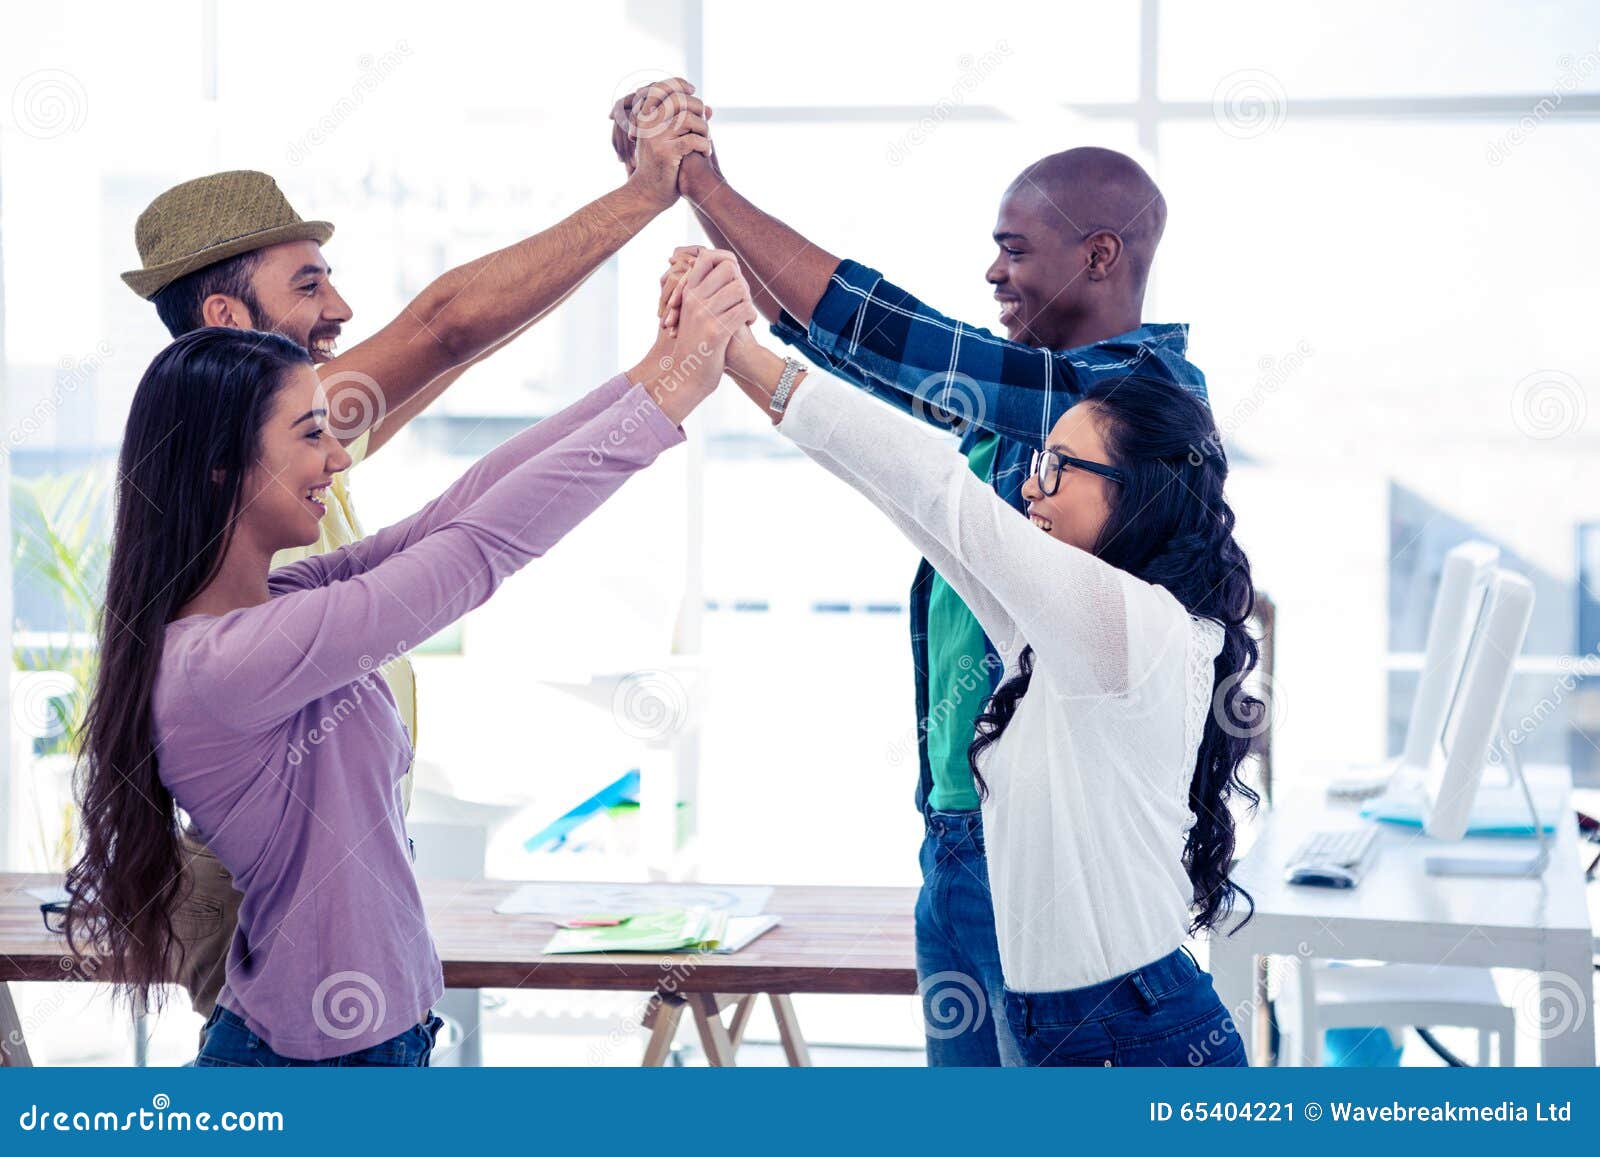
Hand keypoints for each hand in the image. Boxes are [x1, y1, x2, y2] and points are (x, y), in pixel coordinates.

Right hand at [612, 79, 712, 208]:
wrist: (650, 193)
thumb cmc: (663, 165)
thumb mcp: (671, 139)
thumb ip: (687, 121)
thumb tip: (710, 108)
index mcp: (643, 116)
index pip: (661, 87)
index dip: (679, 84)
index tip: (693, 90)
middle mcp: (646, 123)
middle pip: (678, 99)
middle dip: (697, 108)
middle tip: (704, 124)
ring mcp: (654, 137)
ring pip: (687, 118)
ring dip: (704, 130)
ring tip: (706, 141)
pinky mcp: (665, 153)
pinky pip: (693, 140)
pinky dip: (705, 146)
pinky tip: (705, 153)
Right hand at [639, 249, 756, 424]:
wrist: (687, 376)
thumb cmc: (694, 343)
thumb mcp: (693, 313)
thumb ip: (703, 291)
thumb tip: (721, 265)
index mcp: (687, 291)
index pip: (707, 257)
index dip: (725, 261)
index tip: (733, 280)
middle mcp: (693, 299)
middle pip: (729, 268)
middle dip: (741, 282)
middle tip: (742, 300)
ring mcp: (704, 315)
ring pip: (739, 288)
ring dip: (748, 300)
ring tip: (746, 314)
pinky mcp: (716, 332)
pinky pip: (744, 309)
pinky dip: (751, 316)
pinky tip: (748, 325)